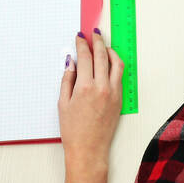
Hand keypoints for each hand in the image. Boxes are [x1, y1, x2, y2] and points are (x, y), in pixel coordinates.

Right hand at [59, 29, 122, 182]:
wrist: (89, 148)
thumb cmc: (73, 129)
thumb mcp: (62, 103)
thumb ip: (67, 79)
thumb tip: (71, 62)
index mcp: (84, 87)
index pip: (85, 57)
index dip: (82, 45)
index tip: (80, 37)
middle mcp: (101, 87)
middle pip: (102, 56)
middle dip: (97, 41)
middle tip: (94, 34)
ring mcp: (113, 92)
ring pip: (116, 63)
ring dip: (110, 51)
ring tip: (104, 46)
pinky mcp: (120, 98)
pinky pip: (119, 75)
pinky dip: (115, 65)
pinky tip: (109, 62)